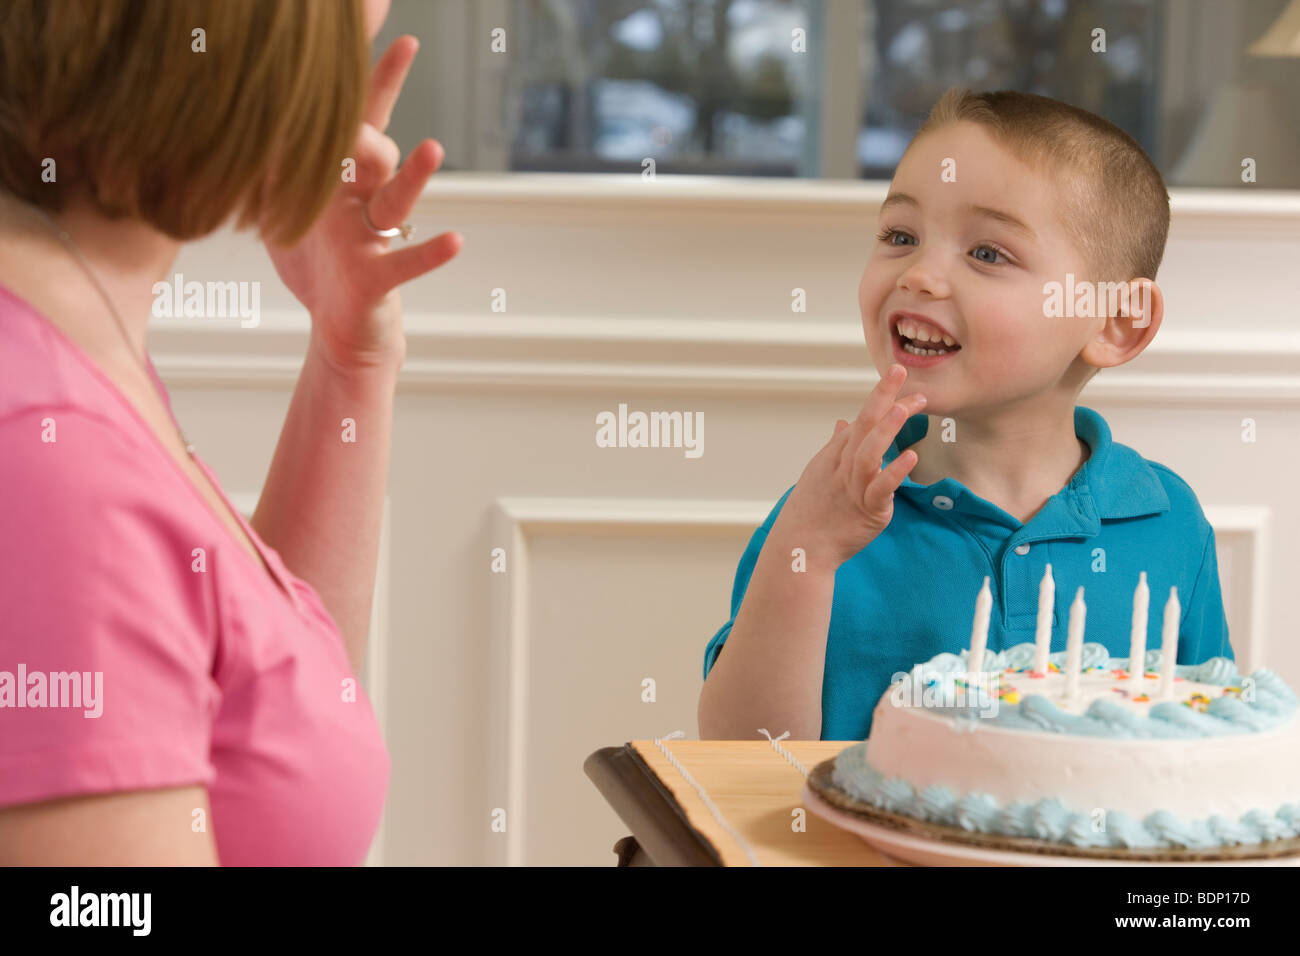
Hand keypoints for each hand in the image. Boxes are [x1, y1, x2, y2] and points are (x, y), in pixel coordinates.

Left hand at [264, 35, 462, 374]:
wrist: (339, 323)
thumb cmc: (314, 257)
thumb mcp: (275, 196)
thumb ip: (268, 153)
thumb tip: (231, 100)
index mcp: (338, 171)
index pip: (356, 107)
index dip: (370, 63)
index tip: (383, 11)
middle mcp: (363, 195)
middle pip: (375, 142)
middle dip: (382, 102)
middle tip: (395, 56)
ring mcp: (375, 234)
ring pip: (398, 198)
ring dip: (415, 175)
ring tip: (432, 148)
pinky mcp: (379, 276)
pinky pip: (408, 263)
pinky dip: (431, 254)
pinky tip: (456, 240)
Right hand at [780, 364, 926, 566]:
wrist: (800, 547)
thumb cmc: (812, 510)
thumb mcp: (820, 472)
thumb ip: (836, 446)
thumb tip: (843, 422)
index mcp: (833, 455)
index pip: (859, 419)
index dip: (879, 396)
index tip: (898, 375)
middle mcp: (842, 467)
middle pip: (863, 426)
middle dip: (882, 398)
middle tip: (901, 373)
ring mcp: (853, 488)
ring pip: (868, 453)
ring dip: (886, 429)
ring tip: (905, 408)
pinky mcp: (867, 511)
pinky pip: (880, 489)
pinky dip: (895, 472)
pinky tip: (911, 457)